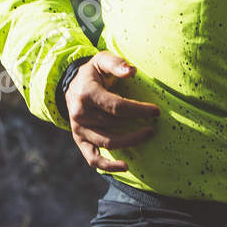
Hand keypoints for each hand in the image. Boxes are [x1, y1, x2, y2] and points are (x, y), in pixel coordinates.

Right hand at [64, 51, 159, 171]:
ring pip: (108, 142)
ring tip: (148, 135)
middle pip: (115, 125)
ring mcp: (79, 130)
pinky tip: (126, 166)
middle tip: (155, 124)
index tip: (156, 111)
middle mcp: (80, 114)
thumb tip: (132, 71)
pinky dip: (109, 166)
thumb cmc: (92, 73)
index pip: (117, 106)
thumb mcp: (101, 60)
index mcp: (87, 94)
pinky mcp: (80, 141)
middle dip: (138, 125)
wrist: (70, 86)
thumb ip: (116, 64)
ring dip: (131, 142)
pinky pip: (93, 159)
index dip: (138, 110)